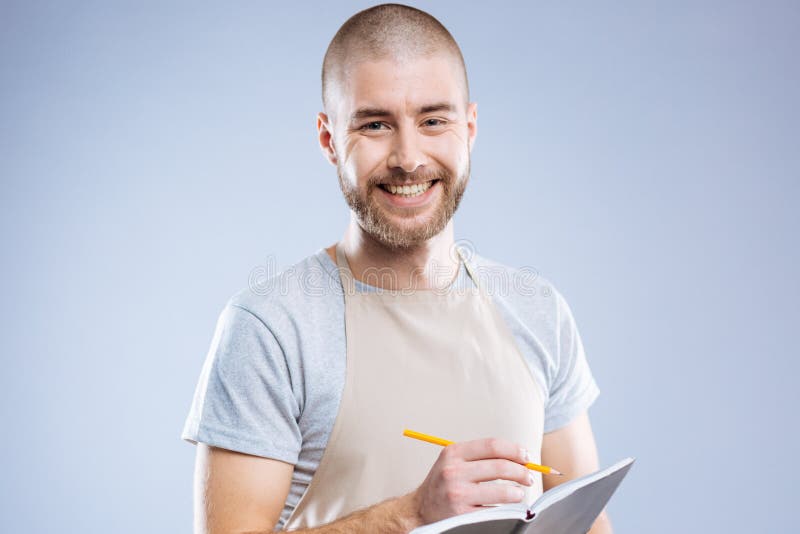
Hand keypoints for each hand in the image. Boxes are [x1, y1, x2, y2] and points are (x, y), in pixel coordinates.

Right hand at [411, 437, 534, 524]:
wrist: (420, 510)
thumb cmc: (442, 484)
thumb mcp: (453, 462)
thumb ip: (480, 456)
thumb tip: (518, 457)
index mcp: (453, 453)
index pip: (493, 445)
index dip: (515, 450)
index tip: (526, 457)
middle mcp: (453, 471)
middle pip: (501, 467)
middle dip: (522, 472)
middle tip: (529, 477)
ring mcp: (458, 494)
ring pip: (503, 491)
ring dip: (518, 492)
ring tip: (519, 493)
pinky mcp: (462, 514)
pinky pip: (495, 510)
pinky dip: (504, 509)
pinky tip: (504, 507)